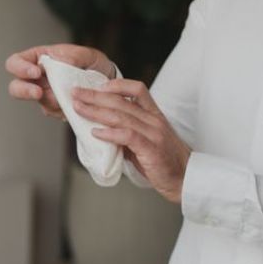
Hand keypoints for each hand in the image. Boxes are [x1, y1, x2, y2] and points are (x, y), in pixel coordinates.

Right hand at [5, 43, 114, 120]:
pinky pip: (54, 112)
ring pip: (39, 102)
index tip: (36, 72)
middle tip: (39, 93)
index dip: (20, 68)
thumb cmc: (92, 63)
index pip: (16, 62)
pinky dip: (64, 109)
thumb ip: (73, 56)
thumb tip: (61, 62)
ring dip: (53, 101)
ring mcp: (45, 94)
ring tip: (72, 95)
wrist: (107, 81)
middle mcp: (38, 78)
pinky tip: (77, 102)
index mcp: (39, 59)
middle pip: (16, 87)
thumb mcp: (86, 54)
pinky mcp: (56, 108)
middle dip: (25, 91)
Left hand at [71, 79, 190, 203]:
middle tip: (76, 93)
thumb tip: (101, 130)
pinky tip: (96, 132)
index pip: (137, 89)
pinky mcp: (151, 148)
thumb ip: (126, 133)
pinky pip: (127, 135)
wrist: (186, 178)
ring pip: (121, 116)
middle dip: (95, 96)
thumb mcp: (145, 142)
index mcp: (154, 115)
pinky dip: (109, 133)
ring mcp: (153, 133)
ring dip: (96, 111)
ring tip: (79, 109)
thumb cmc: (165, 162)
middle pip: (121, 101)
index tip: (96, 86)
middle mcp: (154, 120)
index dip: (116, 84)